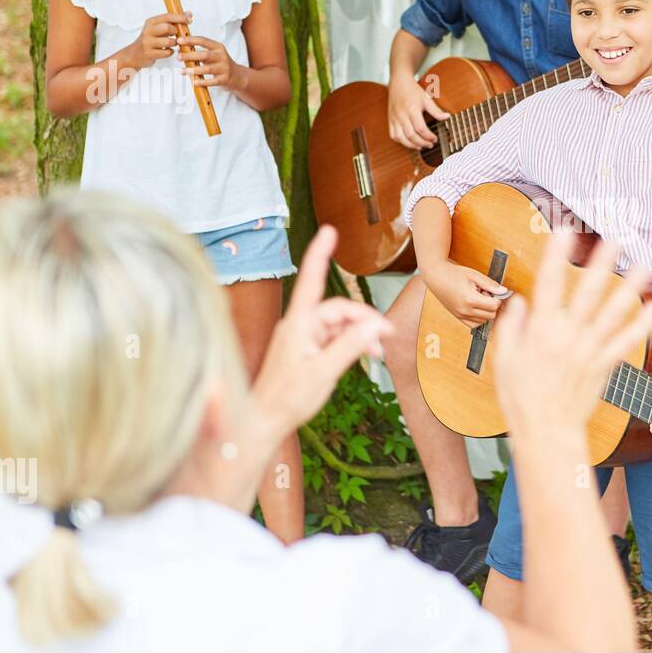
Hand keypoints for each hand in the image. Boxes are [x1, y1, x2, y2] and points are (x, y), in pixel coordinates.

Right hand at [131, 12, 191, 68]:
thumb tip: (188, 14)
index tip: (189, 19)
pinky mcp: (149, 53)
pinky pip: (167, 52)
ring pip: (168, 41)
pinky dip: (171, 52)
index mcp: (151, 22)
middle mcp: (148, 31)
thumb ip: (173, 21)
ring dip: (175, 43)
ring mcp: (148, 42)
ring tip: (173, 43)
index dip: (180, 17)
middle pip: (167, 27)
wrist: (135, 54)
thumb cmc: (151, 40)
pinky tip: (168, 50)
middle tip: (177, 34)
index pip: (167, 16)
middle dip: (176, 31)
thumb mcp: (159, 28)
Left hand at [178, 33, 238, 90]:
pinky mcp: (224, 79)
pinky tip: (193, 82)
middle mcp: (222, 57)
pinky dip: (201, 82)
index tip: (179, 41)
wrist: (238, 77)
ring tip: (182, 71)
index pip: (203, 40)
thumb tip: (182, 50)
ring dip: (193, 70)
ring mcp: (224, 68)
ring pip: (207, 69)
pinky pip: (211, 81)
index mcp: (218, 48)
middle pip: (205, 54)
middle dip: (190, 55)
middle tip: (178, 57)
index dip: (190, 40)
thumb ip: (201, 52)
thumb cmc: (221, 65)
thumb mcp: (214, 54)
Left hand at [251, 225, 392, 437]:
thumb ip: (350, 347)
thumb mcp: (324, 373)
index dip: (320, 254)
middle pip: (337, 309)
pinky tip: (364, 356)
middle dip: (364, 319)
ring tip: (377, 353)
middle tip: (387, 336)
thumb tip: (375, 326)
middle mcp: (298, 325)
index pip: (312, 280)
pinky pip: (333, 337)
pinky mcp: (305, 349)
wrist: (264, 421)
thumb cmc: (287, 399)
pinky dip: (351, 343)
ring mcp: (302, 337)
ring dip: (360, 334)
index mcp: (298, 324)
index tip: (328, 230)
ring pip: (338, 324)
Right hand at [388, 77, 449, 149]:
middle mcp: (402, 115)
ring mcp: (394, 119)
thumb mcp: (426, 99)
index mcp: (412, 109)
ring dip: (411, 145)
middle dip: (422, 143)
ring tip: (421, 147)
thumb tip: (447, 117)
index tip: (435, 138)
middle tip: (430, 144)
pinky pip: (393, 135)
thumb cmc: (413, 91)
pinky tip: (410, 142)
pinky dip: (401, 142)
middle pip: (411, 135)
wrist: (398, 83)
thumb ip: (436, 110)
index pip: (420, 128)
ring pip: (401, 138)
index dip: (428, 136)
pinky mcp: (390, 120)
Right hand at [423, 259, 509, 328]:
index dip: (498, 299)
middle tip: (486, 294)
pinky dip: (479, 317)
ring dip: (486, 312)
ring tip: (479, 299)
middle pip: (491, 315)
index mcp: (470, 299)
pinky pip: (474, 324)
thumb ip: (490, 284)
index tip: (495, 291)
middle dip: (493, 305)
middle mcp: (465, 310)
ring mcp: (460, 315)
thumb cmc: (454, 273)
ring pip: (484, 321)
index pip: (494, 306)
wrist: (436, 276)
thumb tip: (504, 291)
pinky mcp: (457, 317)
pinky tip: (476, 306)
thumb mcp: (474, 275)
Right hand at [491, 231, 651, 439]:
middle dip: (600, 262)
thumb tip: (520, 301)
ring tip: (645, 265)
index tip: (563, 232)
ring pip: (613, 313)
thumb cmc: (520, 398)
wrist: (545, 432)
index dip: (555, 256)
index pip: (548, 284)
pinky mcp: (603, 366)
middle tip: (614, 238)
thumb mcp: (503, 360)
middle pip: (587, 292)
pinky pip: (625, 343)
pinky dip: (641, 326)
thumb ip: (512, 327)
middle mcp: (567, 336)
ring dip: (630, 287)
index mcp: (540, 331)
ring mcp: (588, 351)